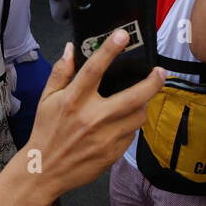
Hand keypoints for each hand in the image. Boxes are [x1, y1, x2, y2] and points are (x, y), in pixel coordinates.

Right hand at [24, 32, 164, 197]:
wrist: (45, 170)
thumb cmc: (46, 131)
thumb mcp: (46, 99)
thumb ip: (61, 72)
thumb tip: (71, 48)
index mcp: (73, 101)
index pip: (94, 69)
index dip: (110, 50)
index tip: (123, 35)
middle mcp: (92, 118)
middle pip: (133, 96)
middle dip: (152, 82)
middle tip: (160, 72)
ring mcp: (105, 137)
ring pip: (138, 116)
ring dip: (142, 105)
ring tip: (140, 98)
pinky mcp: (112, 153)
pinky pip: (131, 134)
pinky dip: (131, 124)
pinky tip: (123, 120)